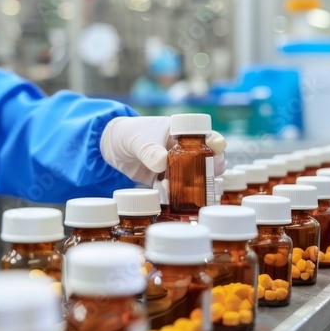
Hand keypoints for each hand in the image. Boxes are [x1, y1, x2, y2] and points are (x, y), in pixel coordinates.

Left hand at [100, 116, 226, 185]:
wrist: (111, 147)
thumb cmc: (128, 133)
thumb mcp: (138, 139)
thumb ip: (149, 150)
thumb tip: (162, 163)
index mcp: (180, 132)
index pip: (205, 135)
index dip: (215, 142)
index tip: (217, 148)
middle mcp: (182, 150)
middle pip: (207, 159)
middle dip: (212, 168)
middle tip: (211, 175)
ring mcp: (175, 166)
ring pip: (194, 177)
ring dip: (197, 185)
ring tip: (196, 191)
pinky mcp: (164, 180)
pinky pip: (175, 190)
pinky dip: (176, 195)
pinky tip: (173, 198)